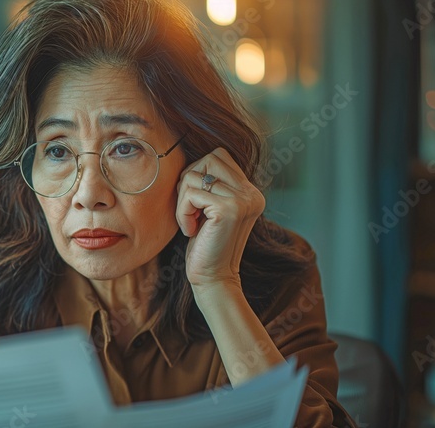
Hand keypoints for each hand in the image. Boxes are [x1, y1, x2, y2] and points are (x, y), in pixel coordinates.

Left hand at [175, 147, 264, 289]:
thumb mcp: (209, 208)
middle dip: (188, 181)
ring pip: (194, 175)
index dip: (198, 173)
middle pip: (208, 158)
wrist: (213, 278)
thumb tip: (189, 158)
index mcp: (251, 191)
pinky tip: (191, 231)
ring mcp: (243, 200)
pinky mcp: (229, 209)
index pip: (219, 155)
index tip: (195, 203)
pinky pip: (190, 193)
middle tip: (190, 210)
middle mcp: (252, 193)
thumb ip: (210, 184)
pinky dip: (182, 212)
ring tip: (191, 222)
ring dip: (182, 200)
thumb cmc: (205, 244)